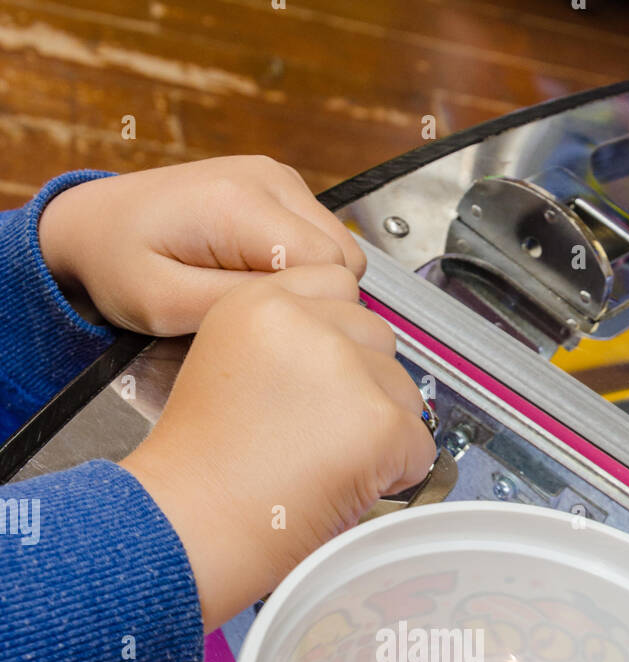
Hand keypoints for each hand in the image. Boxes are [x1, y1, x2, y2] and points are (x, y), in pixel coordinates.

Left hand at [38, 156, 364, 333]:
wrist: (93, 225)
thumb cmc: (118, 263)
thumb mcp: (164, 304)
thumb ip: (238, 305)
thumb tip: (303, 308)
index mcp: (240, 203)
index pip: (332, 267)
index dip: (310, 308)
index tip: (268, 325)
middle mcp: (266, 178)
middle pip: (345, 257)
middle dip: (312, 295)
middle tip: (258, 315)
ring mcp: (276, 177)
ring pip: (340, 249)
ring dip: (306, 281)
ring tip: (249, 293)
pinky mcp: (279, 187)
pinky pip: (320, 240)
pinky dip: (298, 267)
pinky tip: (253, 276)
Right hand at [122, 265, 435, 631]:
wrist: (188, 528)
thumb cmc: (200, 474)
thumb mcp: (226, 371)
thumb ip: (286, 348)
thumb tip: (349, 360)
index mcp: (258, 302)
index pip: (338, 287)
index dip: (339, 342)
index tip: (321, 382)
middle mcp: (303, 323)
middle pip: (378, 337)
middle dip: (364, 387)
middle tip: (320, 437)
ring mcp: (344, 370)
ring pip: (405, 392)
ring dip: (382, 430)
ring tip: (324, 465)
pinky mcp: (376, 422)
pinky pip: (420, 446)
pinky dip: (397, 475)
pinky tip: (345, 488)